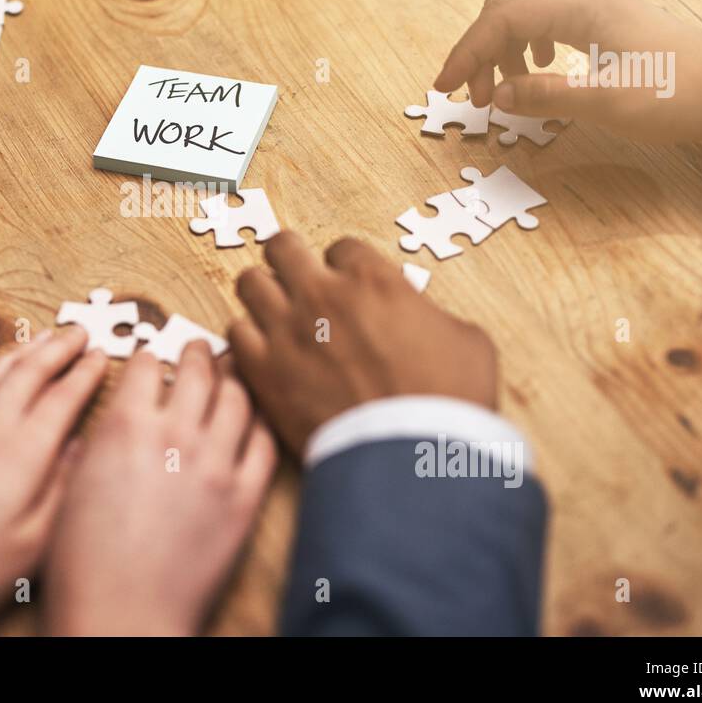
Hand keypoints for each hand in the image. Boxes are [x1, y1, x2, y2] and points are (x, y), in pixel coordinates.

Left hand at [0, 328, 106, 634]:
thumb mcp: (28, 550)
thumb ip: (58, 495)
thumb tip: (77, 452)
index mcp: (22, 458)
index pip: (62, 400)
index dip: (85, 374)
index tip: (102, 355)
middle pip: (27, 376)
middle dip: (57, 349)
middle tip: (78, 331)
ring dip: (17, 353)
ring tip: (38, 337)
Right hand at [44, 343, 275, 635]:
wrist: (122, 613)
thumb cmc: (82, 561)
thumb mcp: (74, 482)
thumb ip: (100, 439)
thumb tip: (117, 415)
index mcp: (125, 424)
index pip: (145, 365)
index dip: (147, 355)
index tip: (150, 354)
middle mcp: (175, 434)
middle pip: (197, 371)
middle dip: (196, 352)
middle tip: (198, 347)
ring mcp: (215, 464)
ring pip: (236, 399)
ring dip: (232, 378)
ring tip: (230, 372)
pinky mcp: (243, 498)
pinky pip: (263, 444)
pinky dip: (259, 423)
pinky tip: (254, 419)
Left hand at [229, 232, 497, 455]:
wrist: (411, 455)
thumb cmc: (448, 399)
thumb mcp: (467, 341)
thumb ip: (431, 315)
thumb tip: (418, 319)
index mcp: (373, 279)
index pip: (341, 247)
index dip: (344, 266)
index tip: (347, 284)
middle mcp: (322, 295)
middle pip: (282, 247)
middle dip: (289, 259)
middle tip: (296, 279)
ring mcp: (286, 330)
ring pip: (250, 283)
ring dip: (262, 294)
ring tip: (274, 313)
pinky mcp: (263, 370)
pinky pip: (234, 332)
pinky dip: (247, 337)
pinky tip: (262, 351)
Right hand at [435, 0, 701, 144]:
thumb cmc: (677, 95)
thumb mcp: (606, 103)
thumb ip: (546, 96)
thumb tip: (497, 96)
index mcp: (580, 6)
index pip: (500, 20)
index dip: (467, 54)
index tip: (444, 88)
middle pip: (507, 8)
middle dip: (481, 52)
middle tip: (474, 97)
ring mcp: (599, 6)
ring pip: (527, 14)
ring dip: (504, 50)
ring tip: (506, 93)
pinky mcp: (609, 21)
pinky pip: (550, 21)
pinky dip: (528, 47)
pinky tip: (540, 73)